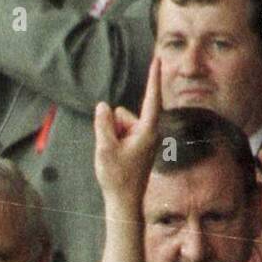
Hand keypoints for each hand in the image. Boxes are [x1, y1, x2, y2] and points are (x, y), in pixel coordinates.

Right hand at [94, 58, 159, 209]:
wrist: (124, 203)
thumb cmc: (117, 178)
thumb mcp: (104, 148)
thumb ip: (103, 123)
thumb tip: (103, 105)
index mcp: (148, 132)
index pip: (151, 98)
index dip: (153, 77)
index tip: (158, 58)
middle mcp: (148, 133)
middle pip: (122, 114)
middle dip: (111, 127)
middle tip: (113, 154)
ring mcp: (142, 139)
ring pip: (118, 123)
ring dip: (111, 136)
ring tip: (115, 158)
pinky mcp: (137, 145)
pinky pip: (119, 133)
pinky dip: (113, 142)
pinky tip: (115, 160)